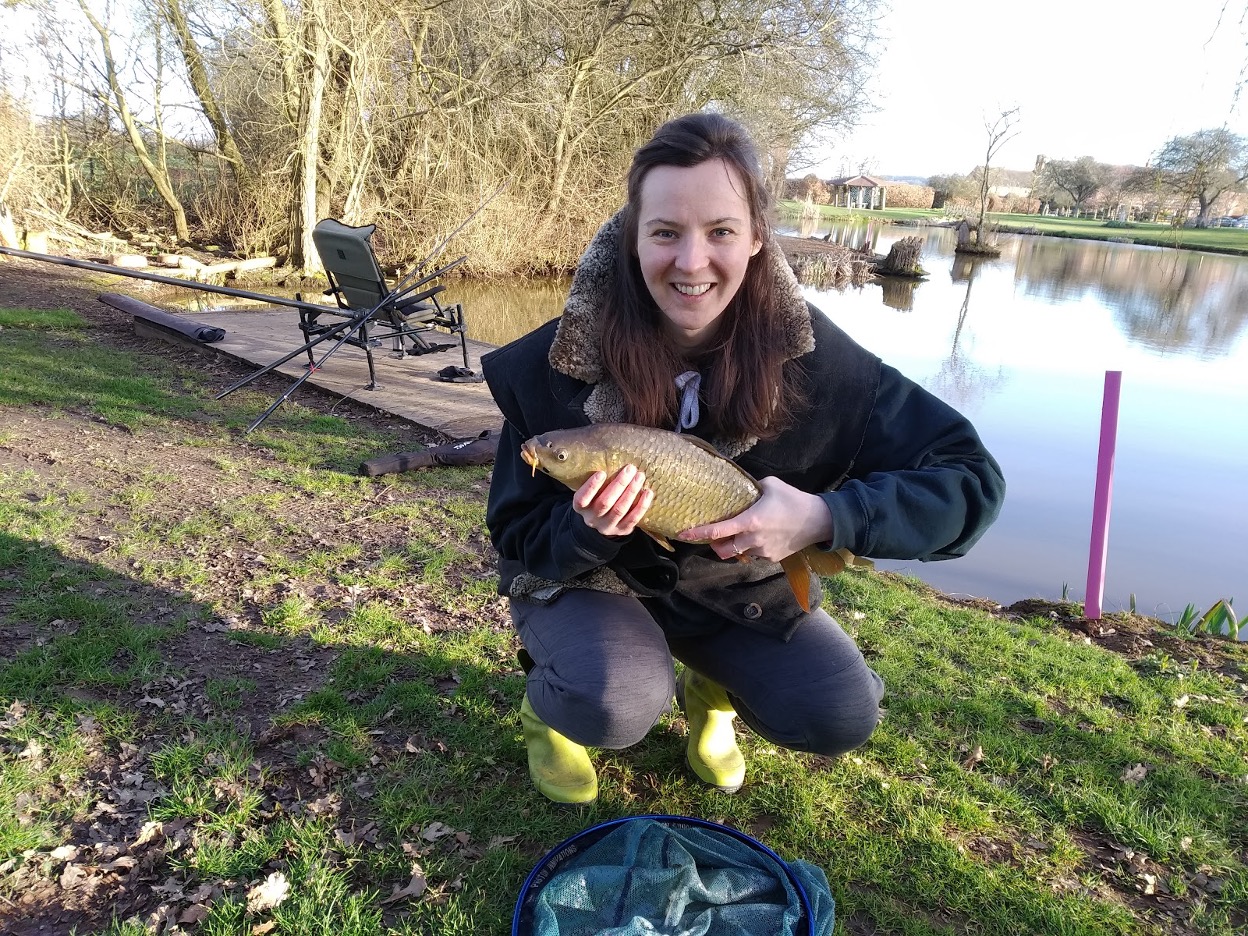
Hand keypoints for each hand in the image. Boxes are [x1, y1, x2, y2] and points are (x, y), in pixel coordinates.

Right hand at [572, 464, 654, 537]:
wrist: (601, 522)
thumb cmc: (596, 498)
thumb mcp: (590, 491)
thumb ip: (596, 479)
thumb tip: (610, 452)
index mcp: (581, 508)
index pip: (582, 499)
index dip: (591, 487)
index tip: (602, 473)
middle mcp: (592, 519)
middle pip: (605, 503)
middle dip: (619, 484)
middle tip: (630, 469)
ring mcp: (607, 526)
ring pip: (620, 510)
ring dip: (631, 492)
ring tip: (639, 476)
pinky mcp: (622, 530)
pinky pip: (633, 519)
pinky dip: (642, 505)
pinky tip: (648, 492)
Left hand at [678, 476, 832, 561]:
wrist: (819, 521)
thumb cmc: (794, 500)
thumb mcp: (770, 485)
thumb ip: (751, 486)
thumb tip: (740, 485)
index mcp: (750, 521)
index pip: (717, 531)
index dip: (698, 534)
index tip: (683, 535)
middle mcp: (753, 540)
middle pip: (722, 551)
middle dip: (715, 545)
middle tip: (716, 536)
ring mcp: (763, 552)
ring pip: (739, 553)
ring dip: (736, 546)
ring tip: (744, 532)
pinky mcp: (772, 558)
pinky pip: (755, 556)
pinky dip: (752, 548)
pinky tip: (762, 536)